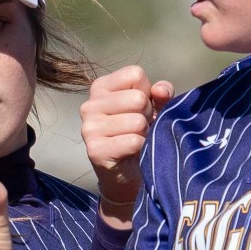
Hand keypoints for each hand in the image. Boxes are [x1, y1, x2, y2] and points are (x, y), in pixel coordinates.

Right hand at [80, 66, 173, 228]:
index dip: (148, 92)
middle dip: (147, 115)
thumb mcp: (154, 108)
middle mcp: (89, 105)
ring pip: (137, 121)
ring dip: (144, 134)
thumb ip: (161, 94)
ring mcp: (89, 128)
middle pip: (137, 98)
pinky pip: (133, 141)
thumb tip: (161, 90)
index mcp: (101, 87)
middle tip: (139, 129)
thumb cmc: (140, 133)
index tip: (142, 109)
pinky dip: (141, 148)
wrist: (130, 174)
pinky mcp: (95, 150)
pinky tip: (132, 153)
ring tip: (136, 140)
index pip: (135, 74)